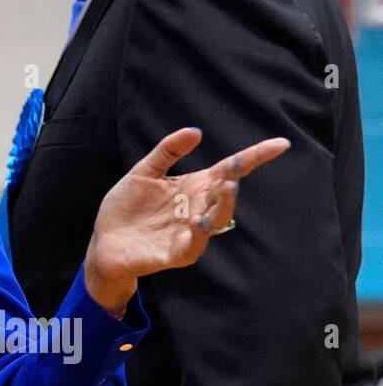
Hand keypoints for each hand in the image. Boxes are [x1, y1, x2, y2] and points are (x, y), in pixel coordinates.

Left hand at [85, 127, 289, 310]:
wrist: (105, 243)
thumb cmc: (126, 208)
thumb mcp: (143, 173)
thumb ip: (167, 152)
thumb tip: (196, 131)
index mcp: (193, 187)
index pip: (229, 170)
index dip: (254, 157)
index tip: (280, 144)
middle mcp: (197, 208)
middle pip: (225, 193)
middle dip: (233, 181)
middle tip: (235, 171)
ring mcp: (189, 232)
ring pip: (217, 218)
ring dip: (224, 204)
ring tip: (228, 187)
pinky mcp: (176, 253)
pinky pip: (194, 244)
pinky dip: (199, 233)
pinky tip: (198, 220)